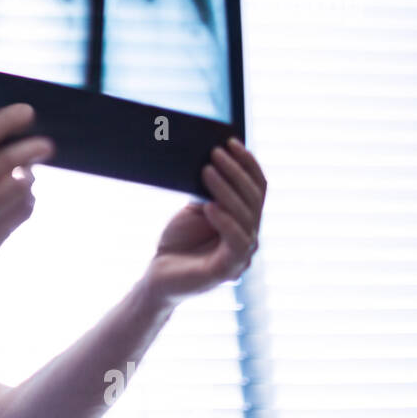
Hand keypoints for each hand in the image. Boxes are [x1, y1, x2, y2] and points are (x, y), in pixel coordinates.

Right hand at [0, 103, 54, 299]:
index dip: (6, 120)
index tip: (26, 112)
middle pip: (8, 162)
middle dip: (33, 148)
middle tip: (46, 145)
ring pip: (21, 188)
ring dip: (29, 177)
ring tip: (25, 176)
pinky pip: (22, 212)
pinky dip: (28, 200)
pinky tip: (22, 198)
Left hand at [143, 137, 266, 306]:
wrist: (159, 275)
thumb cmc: (177, 241)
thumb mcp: (194, 208)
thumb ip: (208, 189)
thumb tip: (212, 157)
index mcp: (246, 219)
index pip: (257, 187)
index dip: (248, 163)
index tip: (231, 141)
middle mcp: (250, 236)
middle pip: (252, 198)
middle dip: (234, 172)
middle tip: (215, 152)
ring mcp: (242, 255)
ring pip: (245, 217)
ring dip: (226, 190)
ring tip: (207, 171)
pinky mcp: (228, 270)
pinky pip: (235, 242)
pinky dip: (224, 221)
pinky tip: (209, 206)